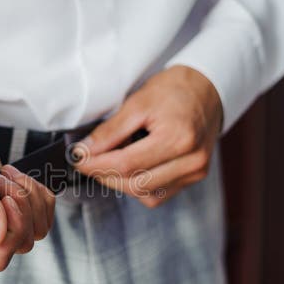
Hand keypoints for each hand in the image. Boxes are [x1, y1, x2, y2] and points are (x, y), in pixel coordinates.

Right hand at [0, 106, 55, 270]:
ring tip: (4, 175)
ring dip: (30, 197)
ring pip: (36, 228)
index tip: (4, 198)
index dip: (11, 230)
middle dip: (20, 206)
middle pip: (22, 242)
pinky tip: (16, 177)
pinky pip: (43, 213)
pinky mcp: (14, 209)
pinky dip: (38, 192)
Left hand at [74, 65, 222, 207]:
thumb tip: (84, 152)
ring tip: (108, 162)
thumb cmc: (173, 90)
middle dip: (104, 176)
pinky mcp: (194, 178)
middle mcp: (191, 160)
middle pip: (136, 184)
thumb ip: (110, 131)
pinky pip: (159, 194)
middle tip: (86, 162)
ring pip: (146, 194)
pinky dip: (138, 186)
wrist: (207, 89)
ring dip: (120, 183)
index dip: (96, 165)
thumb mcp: (138, 102)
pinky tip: (130, 168)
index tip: (77, 159)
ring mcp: (196, 172)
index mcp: (178, 138)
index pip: (127, 163)